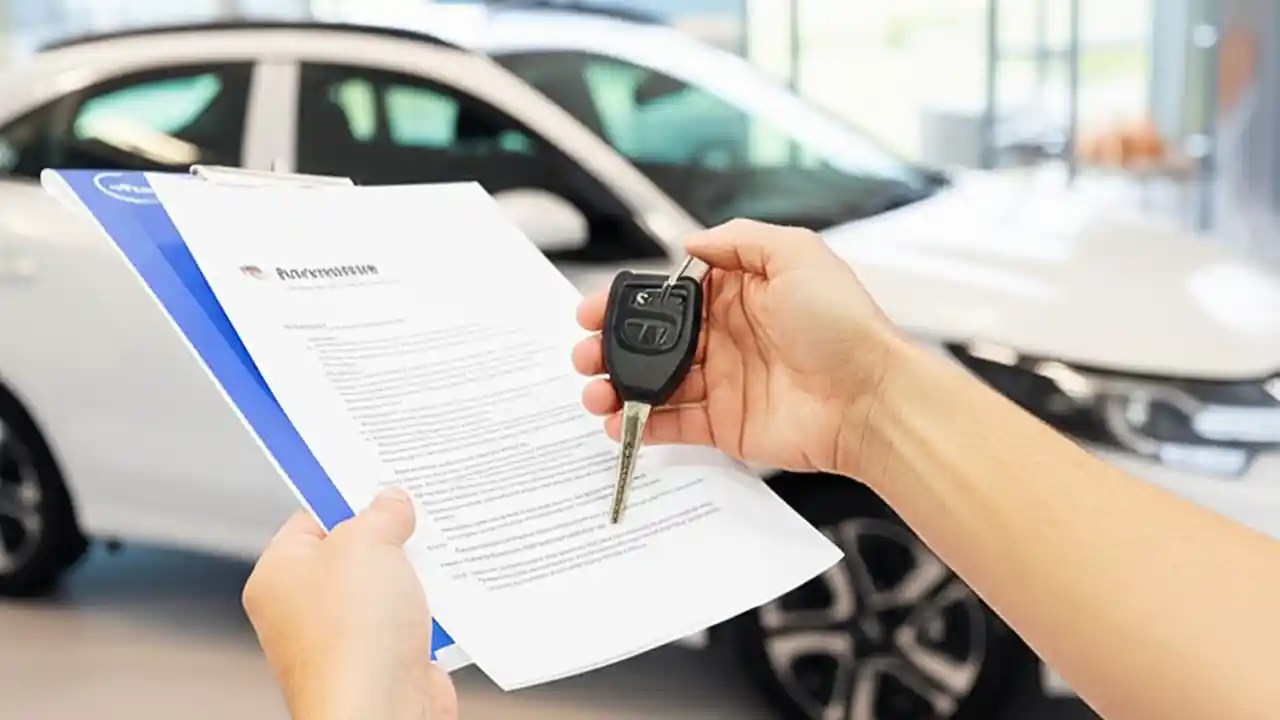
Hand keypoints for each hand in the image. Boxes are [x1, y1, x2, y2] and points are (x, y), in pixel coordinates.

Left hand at [243, 489, 456, 719]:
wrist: (382, 712)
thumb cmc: (353, 634)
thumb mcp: (365, 543)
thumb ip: (380, 513)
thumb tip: (393, 503)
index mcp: (279, 575)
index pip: (312, 518)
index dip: (349, 496)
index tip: (383, 479)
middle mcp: (304, 609)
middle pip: (354, 551)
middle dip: (391, 534)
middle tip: (419, 510)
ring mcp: (345, 637)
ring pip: (388, 586)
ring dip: (416, 571)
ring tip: (441, 548)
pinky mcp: (384, 659)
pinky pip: (412, 618)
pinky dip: (433, 605)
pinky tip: (453, 588)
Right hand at [573, 219, 903, 475]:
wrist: (870, 397)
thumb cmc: (843, 325)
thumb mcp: (797, 255)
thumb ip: (740, 242)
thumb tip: (691, 240)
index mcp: (738, 293)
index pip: (668, 297)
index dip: (627, 303)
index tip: (593, 310)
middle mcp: (726, 336)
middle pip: (652, 342)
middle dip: (610, 347)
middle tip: (584, 355)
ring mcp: (723, 382)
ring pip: (655, 384)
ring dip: (617, 387)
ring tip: (593, 391)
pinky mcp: (726, 424)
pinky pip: (674, 424)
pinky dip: (642, 424)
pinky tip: (618, 421)